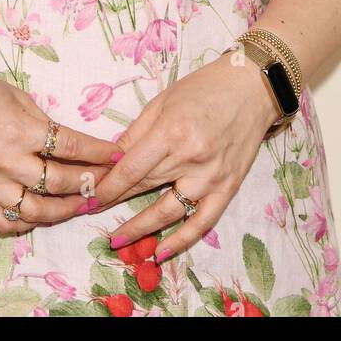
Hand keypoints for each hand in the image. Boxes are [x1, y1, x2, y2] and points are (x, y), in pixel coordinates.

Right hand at [0, 46, 121, 235]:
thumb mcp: (15, 96)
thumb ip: (41, 123)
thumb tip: (69, 146)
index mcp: (17, 129)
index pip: (69, 147)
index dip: (98, 153)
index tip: (116, 155)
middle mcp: (4, 161)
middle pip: (59, 183)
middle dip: (88, 184)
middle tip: (106, 183)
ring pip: (36, 210)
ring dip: (64, 211)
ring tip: (81, 204)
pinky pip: (5, 221)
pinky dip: (28, 222)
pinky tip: (42, 214)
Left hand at [82, 51, 279, 261]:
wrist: (253, 87)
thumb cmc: (205, 87)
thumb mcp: (164, 101)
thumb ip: (137, 133)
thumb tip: (112, 159)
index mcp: (172, 131)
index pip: (131, 169)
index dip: (106, 186)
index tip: (87, 197)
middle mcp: (191, 157)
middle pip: (145, 187)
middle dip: (115, 201)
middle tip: (89, 214)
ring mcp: (211, 176)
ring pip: (169, 211)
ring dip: (141, 228)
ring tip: (118, 240)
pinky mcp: (228, 188)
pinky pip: (203, 222)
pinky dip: (182, 240)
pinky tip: (161, 253)